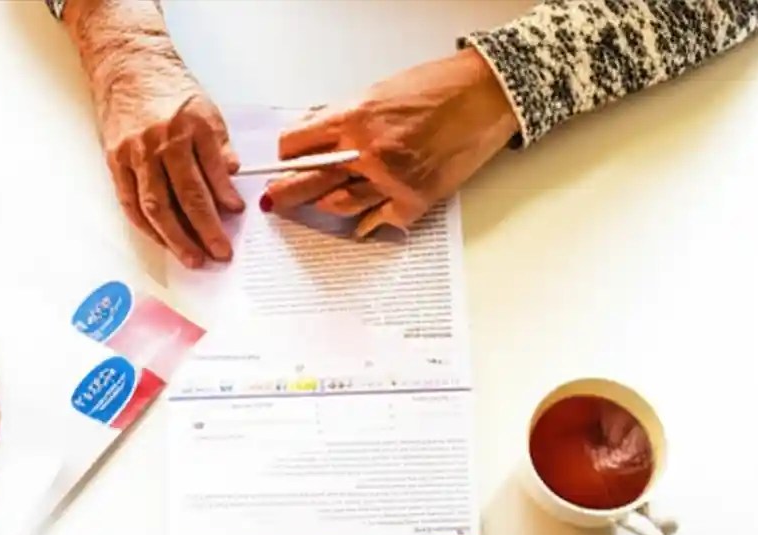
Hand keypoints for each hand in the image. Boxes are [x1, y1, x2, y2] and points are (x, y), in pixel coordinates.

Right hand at [94, 47, 244, 267]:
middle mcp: (162, 141)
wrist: (127, 66)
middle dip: (206, 229)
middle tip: (219, 251)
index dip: (226, 197)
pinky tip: (161, 240)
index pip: (213, 171)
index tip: (236, 215)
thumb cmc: (168, 88)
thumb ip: (219, 147)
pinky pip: (131, 202)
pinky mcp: (116, 161)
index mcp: (191, 127)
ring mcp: (136, 153)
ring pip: (156, 206)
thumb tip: (232, 178)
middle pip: (186, 195)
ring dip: (176, 237)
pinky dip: (147, 226)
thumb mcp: (206, 110)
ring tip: (192, 257)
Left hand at [264, 49, 517, 237]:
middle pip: (307, 180)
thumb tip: (312, 137)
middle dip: (286, 191)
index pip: (296, 145)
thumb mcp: (376, 93)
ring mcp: (390, 180)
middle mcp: (368, 151)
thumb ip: (342, 117)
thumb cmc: (436, 89)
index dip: (285, 155)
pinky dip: (366, 222)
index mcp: (354, 118)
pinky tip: (359, 223)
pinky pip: (377, 220)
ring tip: (318, 204)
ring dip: (324, 205)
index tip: (283, 161)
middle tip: (273, 200)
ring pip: (339, 204)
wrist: (484, 97)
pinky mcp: (414, 199)